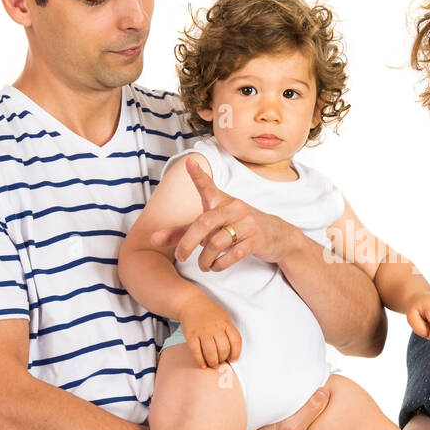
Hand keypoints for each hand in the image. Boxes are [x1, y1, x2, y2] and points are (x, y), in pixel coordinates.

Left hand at [151, 156, 301, 271]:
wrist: (276, 236)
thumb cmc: (237, 227)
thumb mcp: (213, 226)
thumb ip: (183, 232)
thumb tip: (153, 239)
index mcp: (222, 201)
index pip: (208, 186)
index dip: (198, 175)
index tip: (190, 162)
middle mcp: (234, 208)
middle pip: (204, 222)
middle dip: (188, 242)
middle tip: (180, 257)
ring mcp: (247, 223)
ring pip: (217, 242)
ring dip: (206, 258)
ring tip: (203, 266)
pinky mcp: (256, 239)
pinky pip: (234, 254)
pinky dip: (221, 263)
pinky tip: (216, 266)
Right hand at [177, 296, 241, 368]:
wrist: (191, 303)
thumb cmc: (210, 312)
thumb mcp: (224, 317)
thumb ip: (228, 330)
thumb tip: (233, 350)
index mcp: (226, 323)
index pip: (236, 340)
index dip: (236, 352)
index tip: (234, 359)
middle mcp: (215, 327)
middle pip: (223, 348)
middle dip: (222, 359)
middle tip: (220, 362)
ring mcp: (202, 331)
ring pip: (211, 352)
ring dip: (213, 362)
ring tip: (213, 365)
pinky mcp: (191, 335)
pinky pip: (196, 351)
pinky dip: (200, 360)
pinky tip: (202, 365)